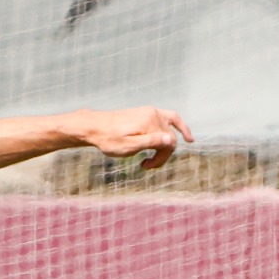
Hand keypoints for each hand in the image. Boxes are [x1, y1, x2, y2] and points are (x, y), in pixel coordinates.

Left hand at [77, 107, 192, 168]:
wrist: (93, 127)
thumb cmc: (109, 140)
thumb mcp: (129, 146)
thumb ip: (151, 142)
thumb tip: (171, 139)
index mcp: (150, 122)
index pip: (169, 143)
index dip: (161, 158)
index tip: (146, 167)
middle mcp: (153, 114)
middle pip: (169, 137)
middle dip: (162, 154)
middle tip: (146, 166)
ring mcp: (150, 111)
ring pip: (170, 129)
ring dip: (168, 144)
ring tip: (166, 155)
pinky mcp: (146, 112)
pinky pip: (168, 118)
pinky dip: (177, 126)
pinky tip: (185, 135)